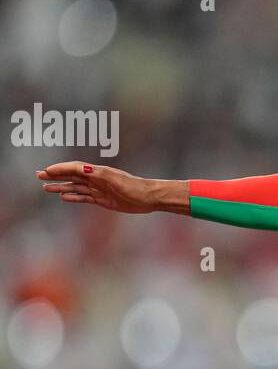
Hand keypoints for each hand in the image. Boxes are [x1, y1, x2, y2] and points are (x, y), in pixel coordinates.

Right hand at [36, 162, 187, 213]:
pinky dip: (73, 197)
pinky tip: (63, 197)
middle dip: (55, 176)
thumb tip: (81, 168)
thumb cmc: (132, 187)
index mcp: (97, 172)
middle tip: (39, 175)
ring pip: (75, 187)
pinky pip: (84, 198)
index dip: (60, 169)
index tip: (46, 170)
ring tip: (45, 187)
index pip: (74, 168)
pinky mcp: (103, 200)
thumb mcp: (113, 179)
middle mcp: (96, 179)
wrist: (147, 197)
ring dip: (61, 187)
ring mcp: (98, 190)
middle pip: (71, 176)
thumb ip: (97, 174)